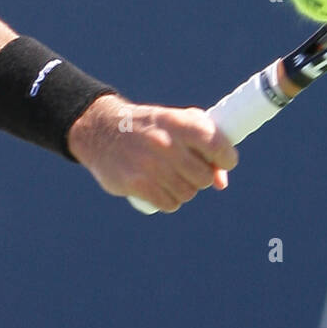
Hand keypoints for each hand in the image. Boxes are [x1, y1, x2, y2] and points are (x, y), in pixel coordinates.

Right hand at [67, 95, 237, 212]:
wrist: (100, 130)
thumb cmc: (147, 127)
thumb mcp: (175, 124)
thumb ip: (203, 146)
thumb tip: (221, 182)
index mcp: (179, 123)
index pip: (217, 146)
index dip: (226, 158)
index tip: (223, 162)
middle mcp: (167, 143)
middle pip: (204, 177)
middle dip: (201, 177)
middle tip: (188, 170)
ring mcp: (151, 165)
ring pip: (188, 193)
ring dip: (183, 190)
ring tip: (170, 177)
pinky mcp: (137, 184)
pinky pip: (169, 204)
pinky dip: (168, 200)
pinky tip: (160, 189)